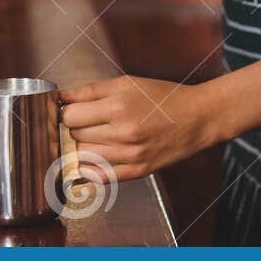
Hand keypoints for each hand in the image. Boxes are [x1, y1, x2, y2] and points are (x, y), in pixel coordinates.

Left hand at [59, 75, 218, 180]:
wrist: (198, 118)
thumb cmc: (164, 97)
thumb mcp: (127, 83)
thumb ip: (91, 90)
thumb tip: (62, 96)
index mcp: (118, 106)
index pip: (70, 116)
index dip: (67, 112)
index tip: (72, 110)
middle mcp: (123, 132)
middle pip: (76, 136)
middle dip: (75, 129)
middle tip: (86, 122)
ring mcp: (131, 155)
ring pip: (84, 157)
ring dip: (83, 148)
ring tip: (94, 137)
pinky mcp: (139, 171)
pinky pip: (101, 177)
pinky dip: (91, 169)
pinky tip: (95, 158)